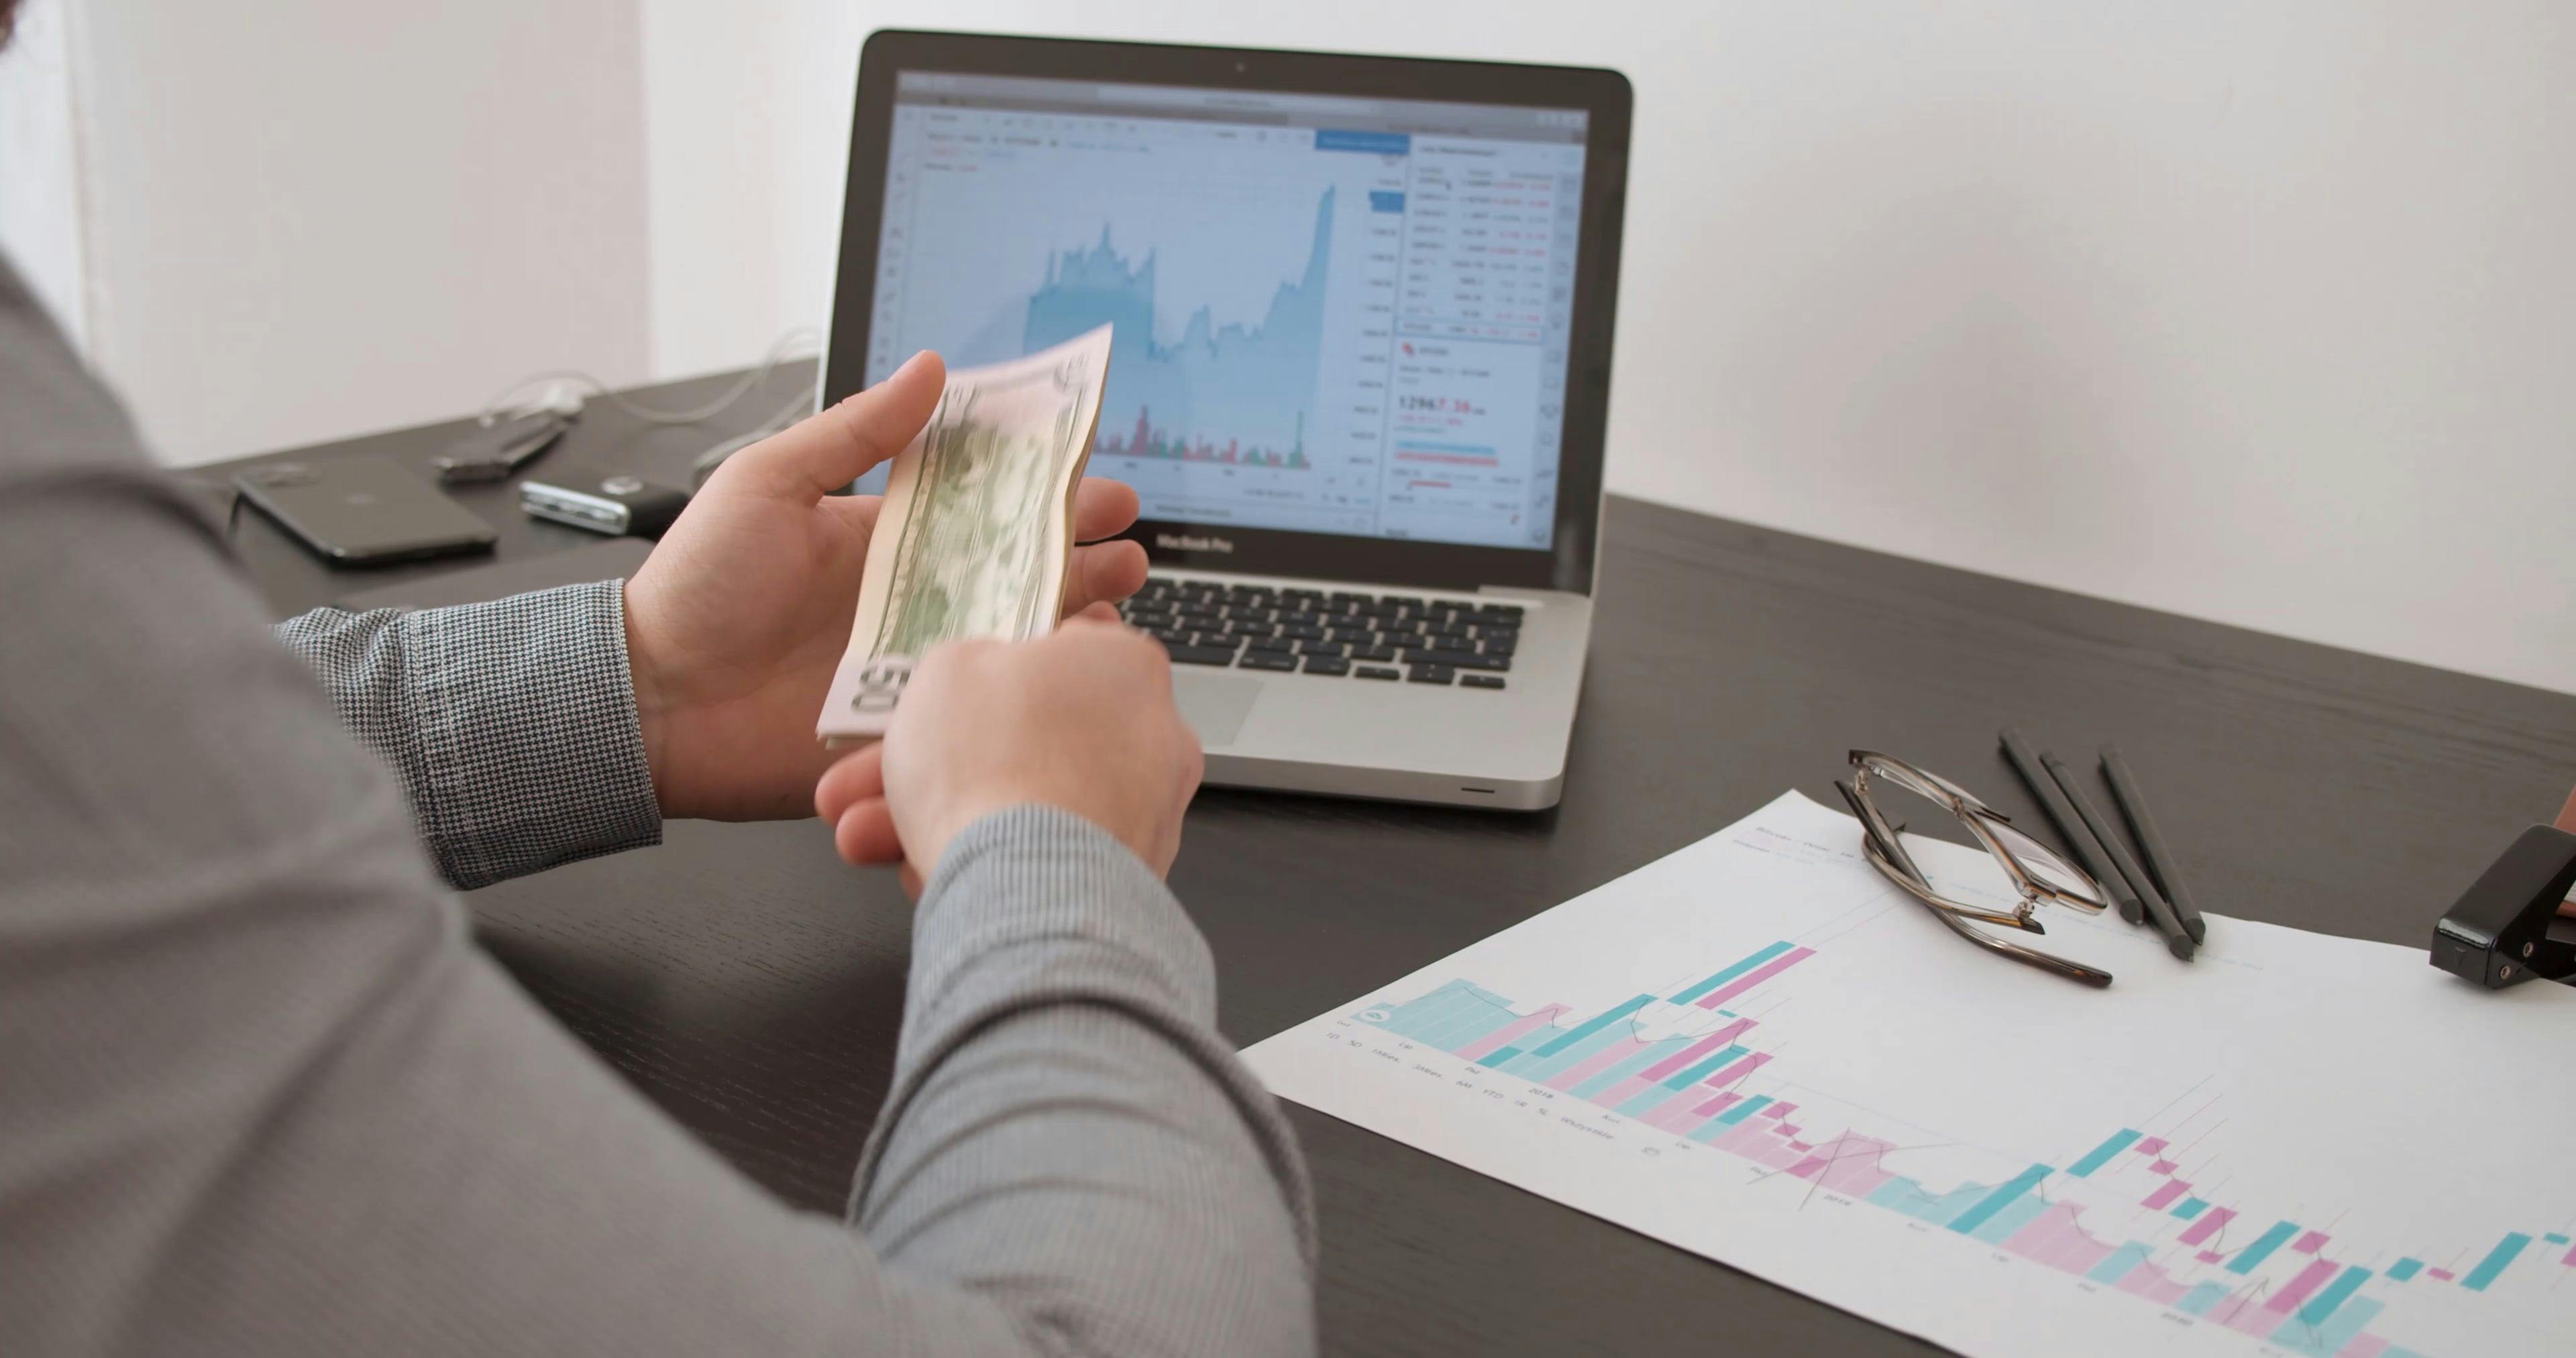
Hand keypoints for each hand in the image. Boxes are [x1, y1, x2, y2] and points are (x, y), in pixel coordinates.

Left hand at [622, 351, 1150, 820]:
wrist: (651, 705)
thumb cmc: (697, 588)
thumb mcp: (769, 482)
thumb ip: (855, 432)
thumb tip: (929, 369)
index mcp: (885, 537)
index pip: (984, 502)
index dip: (1042, 487)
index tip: (1093, 471)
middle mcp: (911, 599)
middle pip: (1017, 570)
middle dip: (1080, 551)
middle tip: (1126, 538)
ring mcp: (915, 665)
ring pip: (1015, 639)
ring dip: (1070, 618)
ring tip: (1116, 598)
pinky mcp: (909, 728)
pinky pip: (981, 713)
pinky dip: (1027, 696)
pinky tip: (1065, 678)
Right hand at [813, 612, 1203, 892]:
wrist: (1029, 889)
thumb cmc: (996, 761)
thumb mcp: (947, 669)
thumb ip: (967, 665)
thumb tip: (975, 678)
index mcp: (1125, 664)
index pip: (1066, 649)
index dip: (1000, 669)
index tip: (955, 692)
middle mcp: (1152, 736)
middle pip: (1030, 738)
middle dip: (943, 760)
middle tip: (878, 777)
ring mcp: (1145, 814)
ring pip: (1027, 803)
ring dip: (943, 815)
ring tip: (866, 835)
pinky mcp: (1124, 880)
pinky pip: (1042, 858)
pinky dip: (986, 862)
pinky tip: (924, 872)